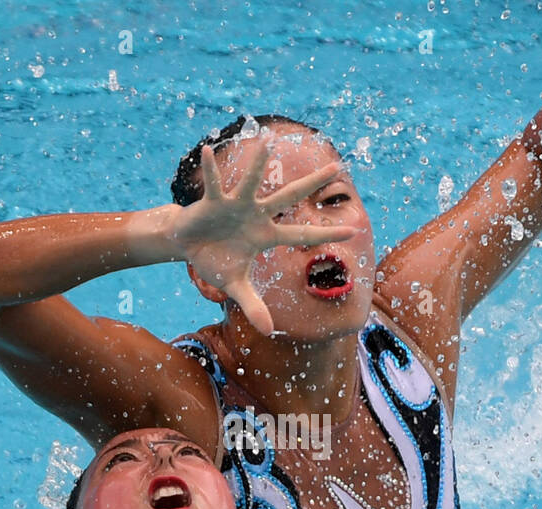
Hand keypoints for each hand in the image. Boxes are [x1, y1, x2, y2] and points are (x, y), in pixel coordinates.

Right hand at [166, 141, 357, 334]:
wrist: (189, 245)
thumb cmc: (216, 260)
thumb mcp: (235, 286)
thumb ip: (253, 306)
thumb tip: (268, 332)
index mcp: (266, 235)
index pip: (302, 233)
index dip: (326, 232)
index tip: (353, 229)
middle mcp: (256, 215)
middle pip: (289, 197)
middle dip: (312, 183)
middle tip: (337, 166)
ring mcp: (236, 205)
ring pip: (250, 183)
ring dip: (257, 165)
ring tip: (267, 143)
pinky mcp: (213, 202)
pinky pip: (213, 185)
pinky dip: (211, 171)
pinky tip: (209, 153)